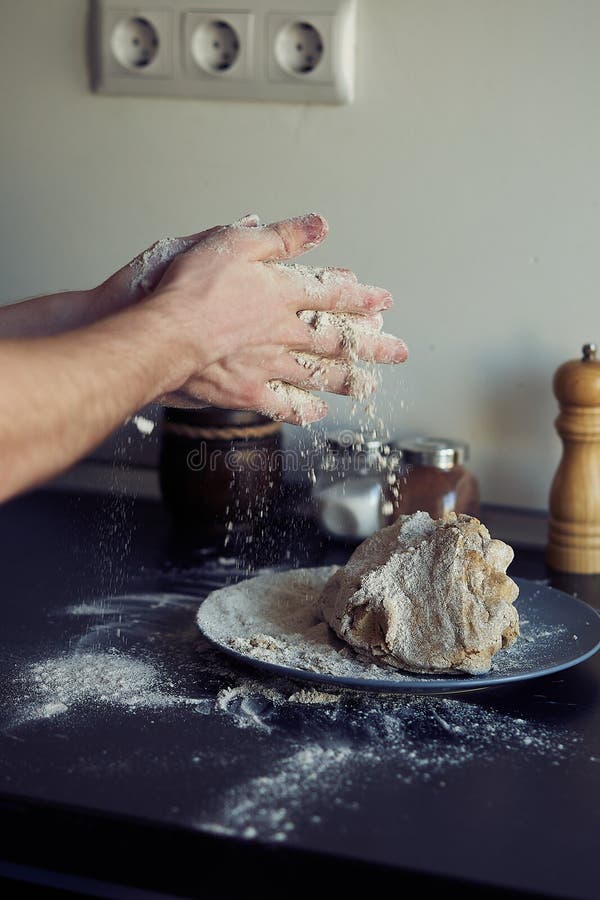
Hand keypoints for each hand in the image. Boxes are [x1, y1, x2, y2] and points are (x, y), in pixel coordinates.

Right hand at [147, 213, 407, 423]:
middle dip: (372, 346)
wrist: (166, 337)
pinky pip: (285, 405)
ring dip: (348, 381)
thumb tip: (320, 225)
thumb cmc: (193, 287)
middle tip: (399, 352)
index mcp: (284, 295)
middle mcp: (286, 333)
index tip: (384, 302)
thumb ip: (282, 237)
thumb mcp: (237, 243)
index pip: (334, 294)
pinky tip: (317, 412)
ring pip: (319, 376)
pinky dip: (304, 410)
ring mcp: (271, 366)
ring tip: (370, 387)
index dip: (362, 297)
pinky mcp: (250, 393)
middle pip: (338, 340)